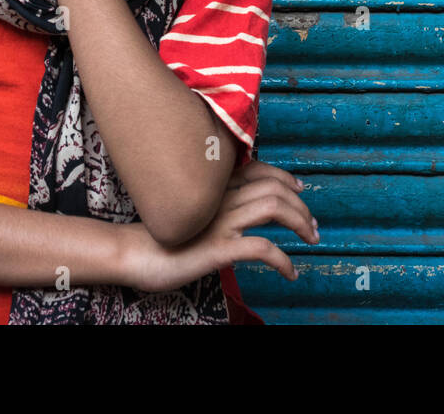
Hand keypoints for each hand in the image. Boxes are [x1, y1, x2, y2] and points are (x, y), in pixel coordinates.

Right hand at [120, 160, 319, 293]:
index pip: (259, 169)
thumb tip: (237, 213)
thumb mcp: (191, 213)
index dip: (284, 177)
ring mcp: (220, 222)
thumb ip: (214, 206)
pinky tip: (290, 273)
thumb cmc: (158, 237)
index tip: (299, 190)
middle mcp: (220, 198)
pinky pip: (262, 248)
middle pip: (274, 187)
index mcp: (213, 187)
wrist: (131, 253)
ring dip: (301, 223)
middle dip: (301, 206)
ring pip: (273, 207)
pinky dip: (284, 261)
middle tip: (313, 227)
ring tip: (310, 240)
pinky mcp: (217, 248)